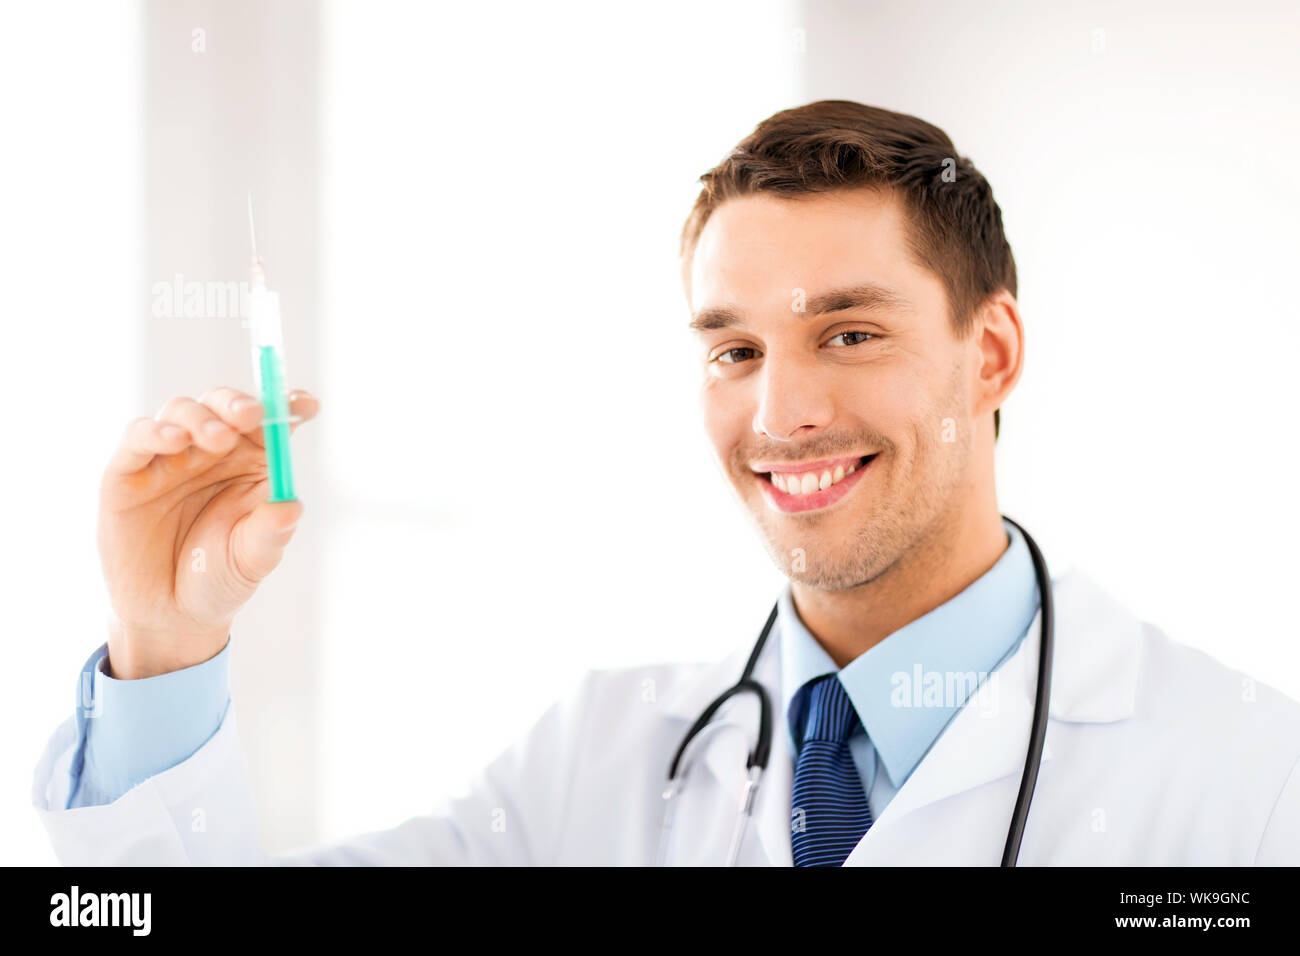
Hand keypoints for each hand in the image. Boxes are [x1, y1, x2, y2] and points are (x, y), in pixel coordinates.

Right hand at [98, 386, 319, 678]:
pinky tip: (174, 441)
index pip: (272, 423)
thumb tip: (292, 506)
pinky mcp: (128, 472)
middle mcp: (212, 452)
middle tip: (252, 415)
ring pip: (182, 412)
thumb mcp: (251, 561)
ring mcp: (169, 458)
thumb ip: (270, 533)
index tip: (306, 405)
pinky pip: (138, 439)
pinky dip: (155, 432)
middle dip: (239, 404)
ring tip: (218, 438)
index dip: (288, 407)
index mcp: (252, 463)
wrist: (169, 615)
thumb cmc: (220, 578)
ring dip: (201, 418)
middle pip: (224, 407)